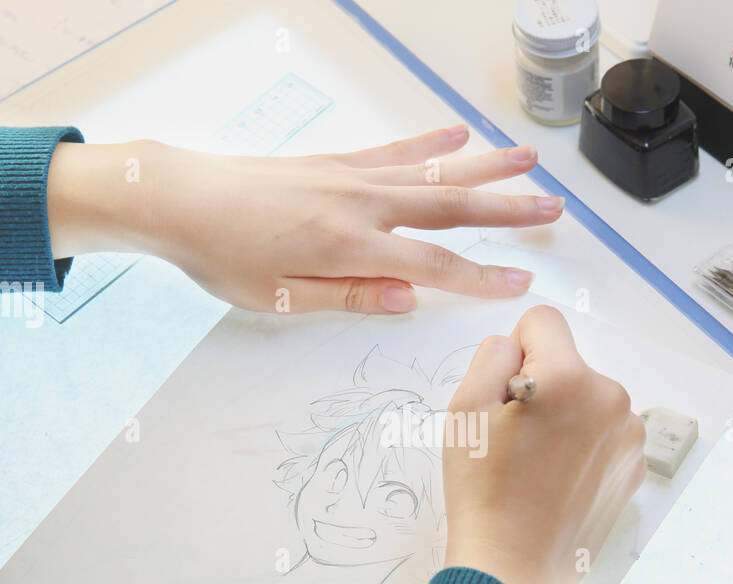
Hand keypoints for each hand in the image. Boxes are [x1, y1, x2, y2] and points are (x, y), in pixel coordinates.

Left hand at [46, 126, 563, 313]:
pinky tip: (457, 135)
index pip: (433, 266)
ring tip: (527, 160)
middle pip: (448, 207)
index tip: (521, 284)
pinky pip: (393, 152)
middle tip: (554, 211)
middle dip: (506, 210)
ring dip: (483, 167)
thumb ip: (347, 297)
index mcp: (349, 247)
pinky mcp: (335, 164)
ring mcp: (350, 178)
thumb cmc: (221, 255)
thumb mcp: (279, 298)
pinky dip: (428, 143)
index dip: (481, 278)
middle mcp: (359, 205)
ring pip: (432, 172)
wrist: (178, 198)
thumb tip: (408, 299)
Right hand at [442, 305, 646, 583]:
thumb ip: (493, 355)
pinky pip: (603, 432)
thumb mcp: (464, 409)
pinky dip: (581, 446)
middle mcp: (611, 398)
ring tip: (536, 465)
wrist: (516, 567)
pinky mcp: (633, 466)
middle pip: (567, 363)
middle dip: (541, 388)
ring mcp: (628, 435)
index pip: (543, 322)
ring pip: (586, 398)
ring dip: (564, 417)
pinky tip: (557, 481)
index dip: (514, 353)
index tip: (505, 396)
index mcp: (569, 378)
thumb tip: (518, 345)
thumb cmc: (484, 492)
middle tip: (515, 440)